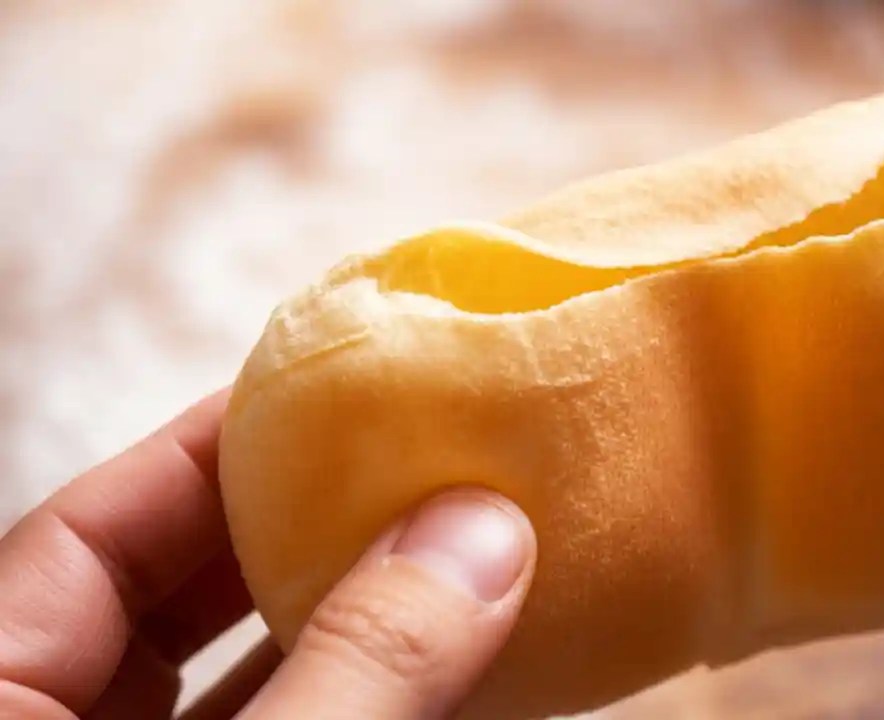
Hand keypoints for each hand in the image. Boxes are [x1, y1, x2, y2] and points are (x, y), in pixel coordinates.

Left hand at [0, 391, 535, 718]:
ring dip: (353, 627)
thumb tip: (485, 529)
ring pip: (243, 685)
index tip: (330, 392)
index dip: (211, 450)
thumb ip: (360, 665)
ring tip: (460, 557)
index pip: (88, 533)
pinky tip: (454, 673)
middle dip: (302, 534)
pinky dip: (365, 705)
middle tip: (415, 468)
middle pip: (171, 600)